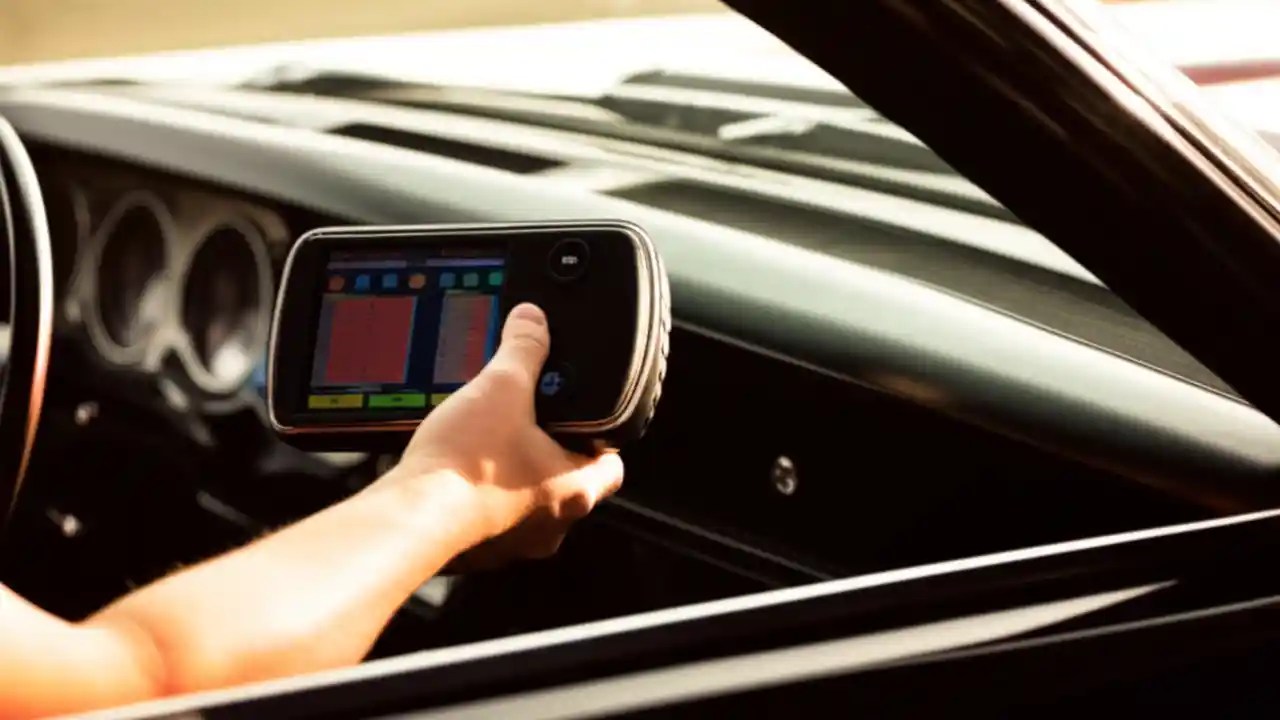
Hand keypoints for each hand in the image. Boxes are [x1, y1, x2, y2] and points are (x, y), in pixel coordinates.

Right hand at [380, 303, 623, 564]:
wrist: (412, 516)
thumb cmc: (465, 468)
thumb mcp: (501, 388)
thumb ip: (524, 349)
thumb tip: (534, 320)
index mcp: (576, 490)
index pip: (612, 465)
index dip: (601, 438)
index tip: (584, 418)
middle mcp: (552, 525)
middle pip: (568, 482)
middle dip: (550, 452)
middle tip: (530, 423)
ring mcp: (515, 542)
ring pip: (528, 503)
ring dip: (513, 477)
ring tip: (490, 444)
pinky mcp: (480, 549)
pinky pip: (491, 518)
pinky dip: (481, 496)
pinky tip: (461, 472)